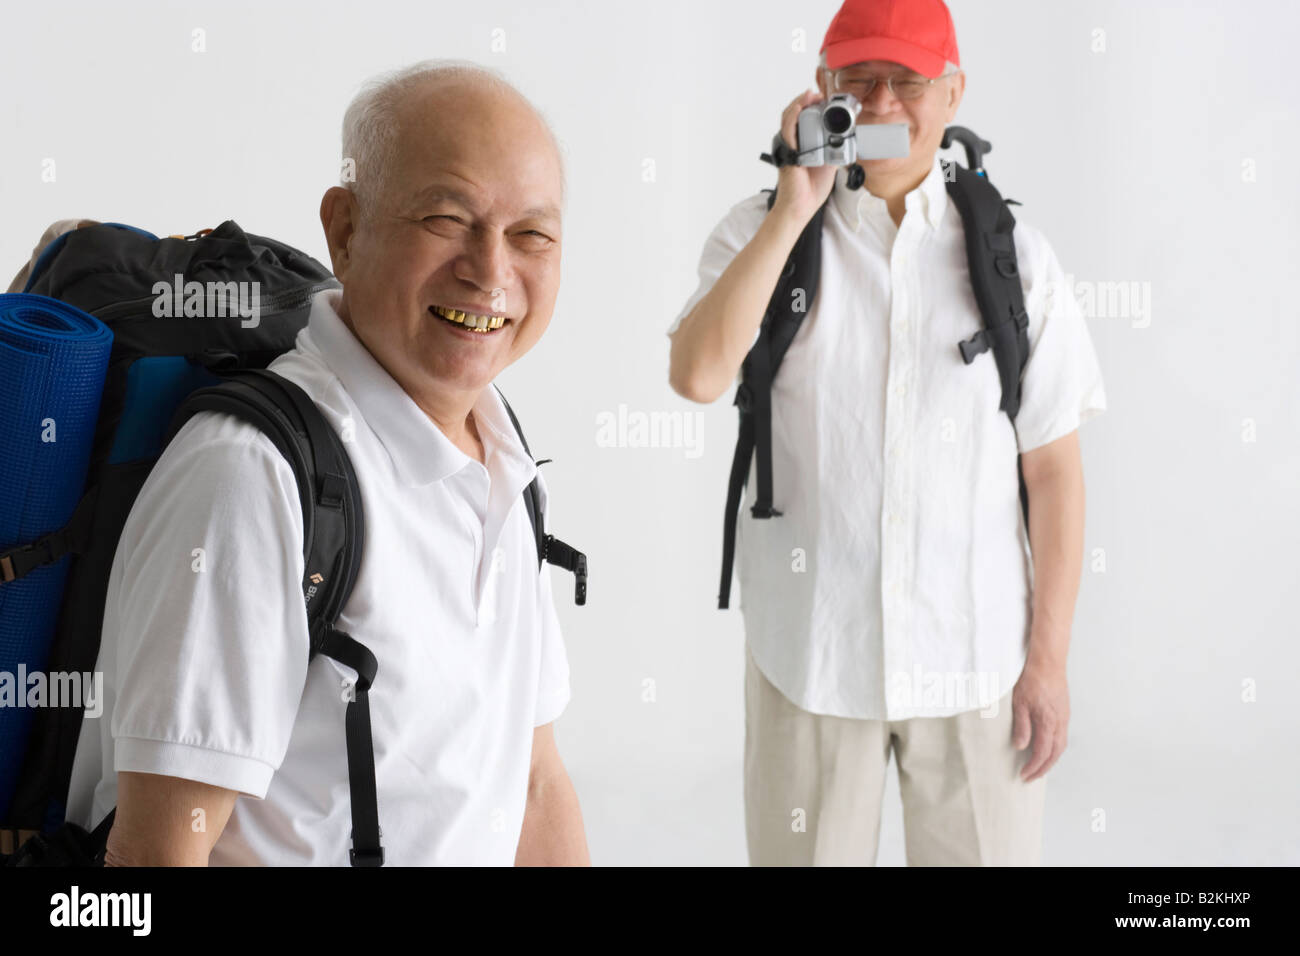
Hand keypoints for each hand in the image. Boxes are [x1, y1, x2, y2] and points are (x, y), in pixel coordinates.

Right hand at [770, 89, 837, 227]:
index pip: (804, 119)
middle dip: (807, 101)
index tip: (825, 99)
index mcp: (801, 144)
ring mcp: (788, 147)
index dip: (813, 106)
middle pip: (795, 114)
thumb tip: (847, 138)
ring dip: (799, 104)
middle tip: (820, 95)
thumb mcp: (829, 164)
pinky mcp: (786, 153)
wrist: (802, 206)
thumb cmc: (811, 189)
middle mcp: (792, 143)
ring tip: (810, 95)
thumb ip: (834, 149)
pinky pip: (787, 131)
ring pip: (788, 118)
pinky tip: (800, 108)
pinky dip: (792, 117)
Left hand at [1011, 654, 1069, 781]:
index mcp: (1048, 722)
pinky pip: (1062, 735)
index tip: (1024, 775)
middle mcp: (1060, 722)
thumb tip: (1021, 746)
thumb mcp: (1020, 703)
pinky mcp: (1064, 711)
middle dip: (1043, 768)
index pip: (1042, 753)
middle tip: (1031, 777)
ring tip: (1038, 766)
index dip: (1033, 767)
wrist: (1048, 661)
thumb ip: (1022, 726)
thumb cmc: (1031, 679)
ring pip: (1061, 745)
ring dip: (1050, 759)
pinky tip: (1046, 746)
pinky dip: (1054, 747)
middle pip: (1055, 753)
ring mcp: (1064, 717)